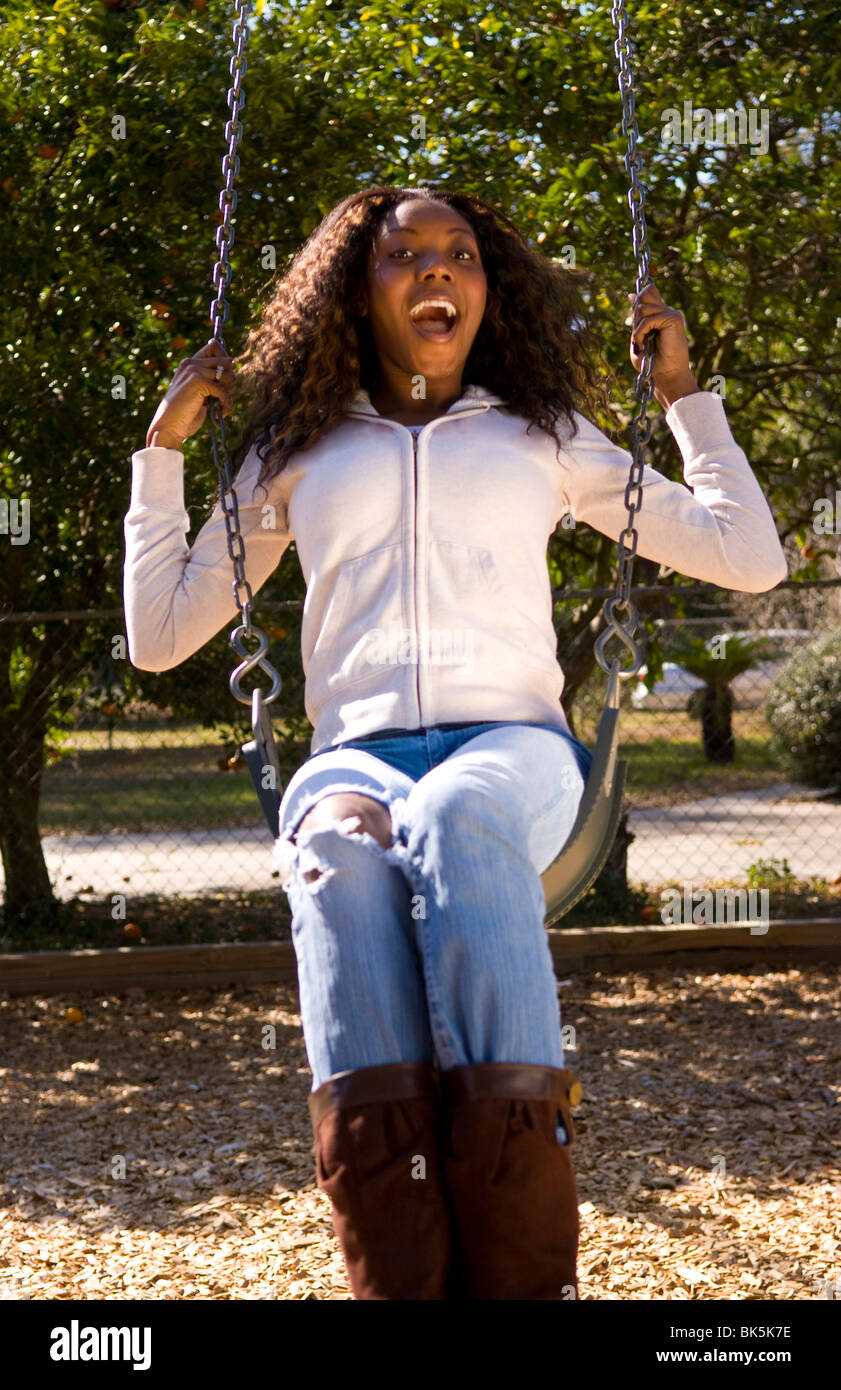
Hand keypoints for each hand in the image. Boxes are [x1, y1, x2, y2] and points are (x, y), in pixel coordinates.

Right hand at [145, 338, 235, 448]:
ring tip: (220, 405)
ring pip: (229, 376)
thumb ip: (211, 379)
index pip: (215, 346)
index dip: (226, 361)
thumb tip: (233, 371)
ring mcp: (194, 370)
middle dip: (230, 380)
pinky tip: (221, 413)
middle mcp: (191, 363)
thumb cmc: (185, 413)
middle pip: (227, 361)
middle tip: (222, 396)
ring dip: (229, 393)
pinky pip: (224, 391)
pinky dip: (227, 404)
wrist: (169, 426)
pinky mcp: (198, 381)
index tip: (224, 379)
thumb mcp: (199, 392)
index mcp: (189, 363)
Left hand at [627, 282, 699, 406]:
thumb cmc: (650, 362)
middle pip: (644, 296)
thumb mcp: (638, 335)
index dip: (640, 296)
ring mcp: (671, 314)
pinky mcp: (674, 319)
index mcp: (659, 314)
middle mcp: (666, 311)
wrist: (665, 375)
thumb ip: (637, 316)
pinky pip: (649, 319)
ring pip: (643, 307)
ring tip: (642, 342)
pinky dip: (641, 332)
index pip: (649, 292)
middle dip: (635, 316)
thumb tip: (631, 294)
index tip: (635, 309)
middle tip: (639, 335)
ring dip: (637, 327)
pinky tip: (644, 343)